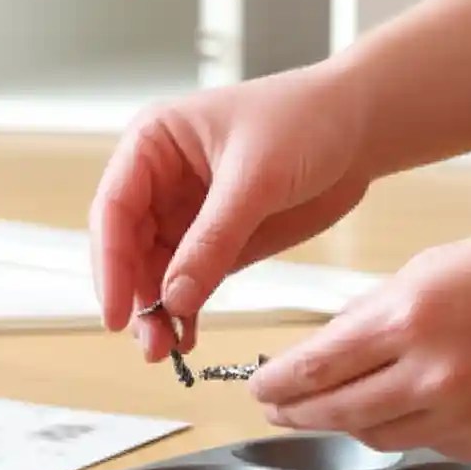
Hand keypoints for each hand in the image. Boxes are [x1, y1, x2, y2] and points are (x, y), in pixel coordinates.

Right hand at [89, 61, 369, 360]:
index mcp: (154, 144)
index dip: (109, 264)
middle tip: (150, 343)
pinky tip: (187, 338)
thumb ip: (213, 240)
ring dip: (158, 312)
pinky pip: (191, 282)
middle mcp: (161, 180)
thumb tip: (175, 297)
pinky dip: (187, 311)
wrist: (361, 126)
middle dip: (135, 297)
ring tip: (167, 350)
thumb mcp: (257, 178)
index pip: (114, 209)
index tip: (116, 311)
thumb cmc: (307, 118)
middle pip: (128, 248)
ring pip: (156, 272)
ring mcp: (188, 214)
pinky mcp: (219, 240)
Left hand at [248, 216, 470, 461]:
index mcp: (411, 318)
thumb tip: (330, 352)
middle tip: (277, 408)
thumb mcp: (433, 267)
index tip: (259, 387)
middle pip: (337, 414)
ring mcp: (466, 419)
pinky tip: (420, 399)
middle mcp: (434, 376)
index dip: (278, 383)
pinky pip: (430, 443)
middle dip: (297, 412)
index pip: (316, 368)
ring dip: (350, 421)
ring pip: (379, 436)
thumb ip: (375, 314)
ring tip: (334, 406)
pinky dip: (414, 425)